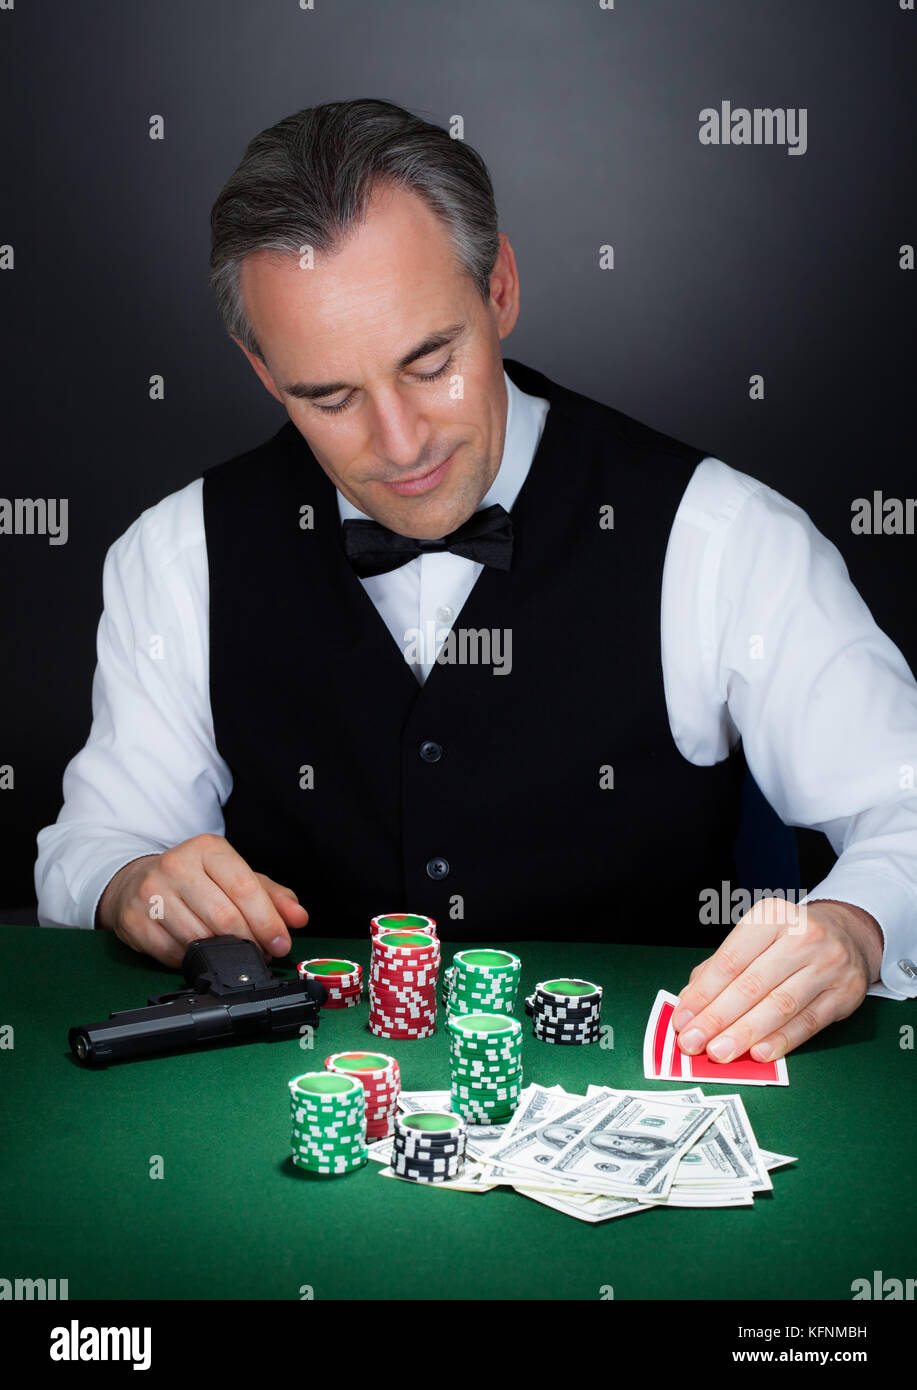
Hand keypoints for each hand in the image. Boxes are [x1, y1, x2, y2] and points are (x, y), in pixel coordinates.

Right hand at [95, 832, 308, 967]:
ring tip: (234, 954)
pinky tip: (200, 953)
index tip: (282, 943)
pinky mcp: (134, 920)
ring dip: (223, 955)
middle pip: (224, 916)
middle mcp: (176, 865)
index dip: (268, 921)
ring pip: (199, 938)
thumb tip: (298, 917)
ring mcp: (151, 893)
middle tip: (262, 954)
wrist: (137, 881)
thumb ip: (272, 895)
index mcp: (207, 848)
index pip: (244, 888)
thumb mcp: (235, 876)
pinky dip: (193, 961)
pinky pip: (173, 953)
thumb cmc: (195, 879)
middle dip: (250, 942)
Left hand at [672, 896, 883, 1062]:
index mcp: (771, 916)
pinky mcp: (846, 993)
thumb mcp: (755, 938)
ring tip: (719, 1052)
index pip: (730, 960)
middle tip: (694, 1042)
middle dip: (718, 1018)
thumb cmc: (789, 940)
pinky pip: (808, 1022)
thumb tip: (689, 1001)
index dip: (703, 994)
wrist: (848, 935)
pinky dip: (781, 1040)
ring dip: (745, 1033)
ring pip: (780, 1006)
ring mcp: (829, 964)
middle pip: (752, 985)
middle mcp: (803, 936)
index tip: (683, 1020)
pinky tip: (758, 1053)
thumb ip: (720, 967)